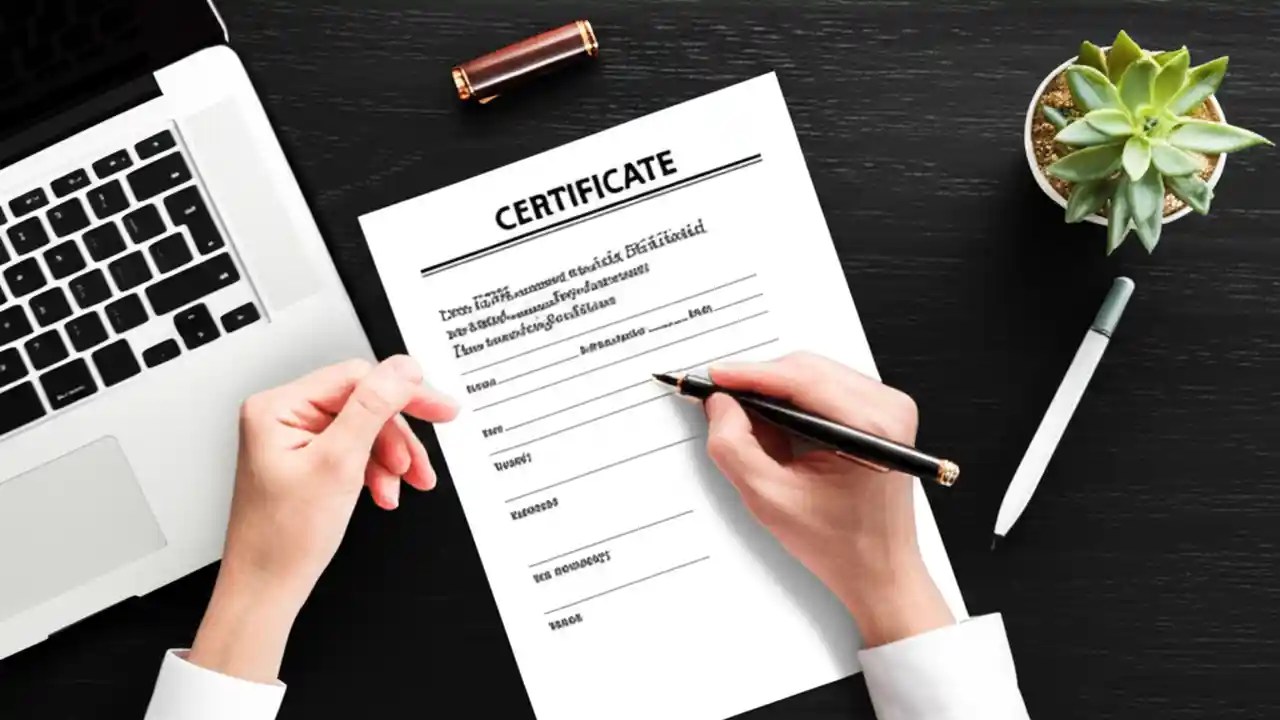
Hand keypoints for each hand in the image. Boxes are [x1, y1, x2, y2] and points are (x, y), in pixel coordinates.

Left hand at [189, 356, 456, 681]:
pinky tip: (384, 492)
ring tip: (404, 485)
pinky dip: (376, 470)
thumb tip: (402, 369)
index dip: (402, 393)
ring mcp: (293, 439)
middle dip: (397, 436)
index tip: (438, 407)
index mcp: (278, 407)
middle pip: (363, 404)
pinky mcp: (305, 459)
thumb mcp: (338, 464)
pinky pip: (354, 450)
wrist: (266, 588)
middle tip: (425, 457)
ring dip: (390, 458)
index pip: (356, 378)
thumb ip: (372, 409)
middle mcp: (281, 416)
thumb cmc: (283, 538)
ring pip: (364, 430)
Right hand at [704, 352, 952, 646]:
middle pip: (807, 369)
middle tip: (721, 402)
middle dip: (759, 381)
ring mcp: (889, 406)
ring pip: (814, 374)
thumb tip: (720, 404)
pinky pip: (826, 386)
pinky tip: (776, 426)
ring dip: (775, 391)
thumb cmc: (839, 544)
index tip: (714, 378)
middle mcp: (888, 407)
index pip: (801, 378)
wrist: (879, 569)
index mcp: (871, 426)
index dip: (750, 374)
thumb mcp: (770, 499)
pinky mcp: (882, 411)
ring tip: (749, 423)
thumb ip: (735, 447)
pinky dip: (794, 399)